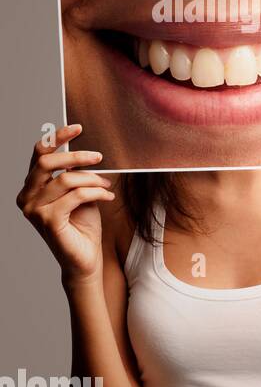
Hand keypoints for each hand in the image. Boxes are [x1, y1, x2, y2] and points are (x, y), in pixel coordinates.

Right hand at [16, 124, 114, 286]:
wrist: (85, 258)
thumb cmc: (83, 226)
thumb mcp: (80, 192)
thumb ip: (75, 174)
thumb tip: (85, 151)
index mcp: (31, 187)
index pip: (39, 154)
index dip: (57, 138)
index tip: (78, 128)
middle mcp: (27, 197)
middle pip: (47, 163)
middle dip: (76, 156)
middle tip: (99, 157)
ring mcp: (34, 210)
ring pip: (65, 180)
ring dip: (92, 179)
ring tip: (106, 186)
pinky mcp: (48, 221)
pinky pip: (76, 196)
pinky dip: (96, 193)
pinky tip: (107, 198)